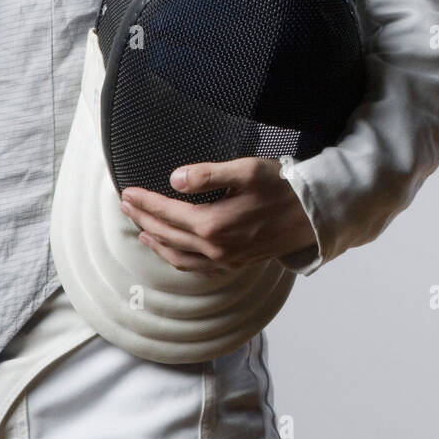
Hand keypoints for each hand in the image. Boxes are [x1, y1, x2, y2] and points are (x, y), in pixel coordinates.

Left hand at [119, 158, 318, 275]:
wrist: (312, 215)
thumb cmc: (281, 188)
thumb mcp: (246, 171)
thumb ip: (208, 175)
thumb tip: (175, 179)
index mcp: (213, 224)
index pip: (166, 213)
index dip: (144, 202)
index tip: (127, 192)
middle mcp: (215, 248)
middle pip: (166, 235)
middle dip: (143, 219)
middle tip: (126, 206)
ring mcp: (224, 260)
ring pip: (177, 256)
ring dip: (155, 242)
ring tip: (140, 230)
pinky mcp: (234, 265)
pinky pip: (195, 267)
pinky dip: (176, 258)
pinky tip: (171, 250)